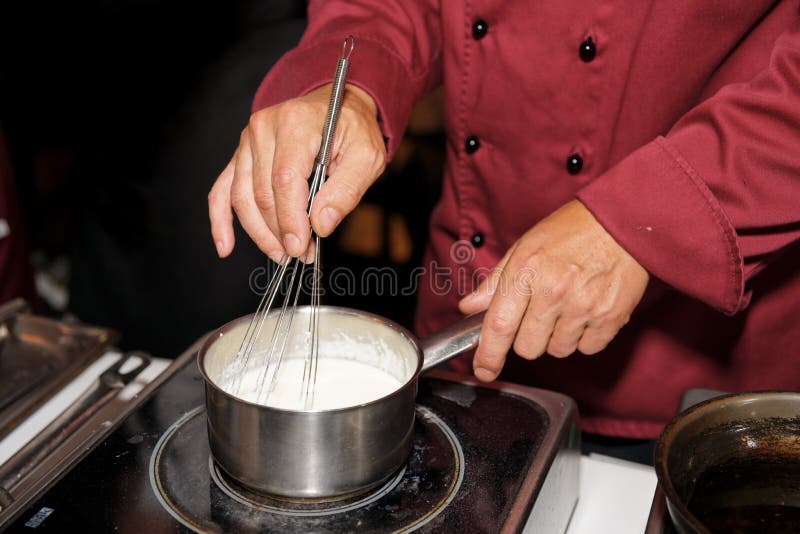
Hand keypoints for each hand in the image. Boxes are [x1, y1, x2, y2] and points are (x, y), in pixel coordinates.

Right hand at [208, 84, 385, 260]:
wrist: (339, 106)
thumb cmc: (353, 129)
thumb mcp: (367, 156)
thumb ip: (346, 191)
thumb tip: (321, 225)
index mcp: (296, 123)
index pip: (284, 181)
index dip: (290, 220)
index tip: (301, 247)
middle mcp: (264, 128)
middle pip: (262, 194)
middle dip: (280, 232)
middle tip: (301, 254)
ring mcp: (247, 141)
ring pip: (241, 198)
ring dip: (259, 233)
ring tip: (281, 254)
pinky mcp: (241, 155)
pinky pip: (222, 190)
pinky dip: (221, 221)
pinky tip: (225, 246)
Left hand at [458, 200, 648, 380]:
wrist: (624, 222)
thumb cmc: (573, 230)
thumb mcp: (525, 246)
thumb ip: (496, 281)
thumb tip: (469, 307)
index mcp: (526, 271)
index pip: (499, 325)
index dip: (488, 355)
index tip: (484, 368)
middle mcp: (553, 291)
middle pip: (527, 348)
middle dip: (528, 337)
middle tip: (539, 313)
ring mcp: (583, 307)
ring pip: (557, 350)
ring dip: (557, 337)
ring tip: (567, 306)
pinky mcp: (611, 317)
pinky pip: (587, 348)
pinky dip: (585, 337)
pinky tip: (587, 310)